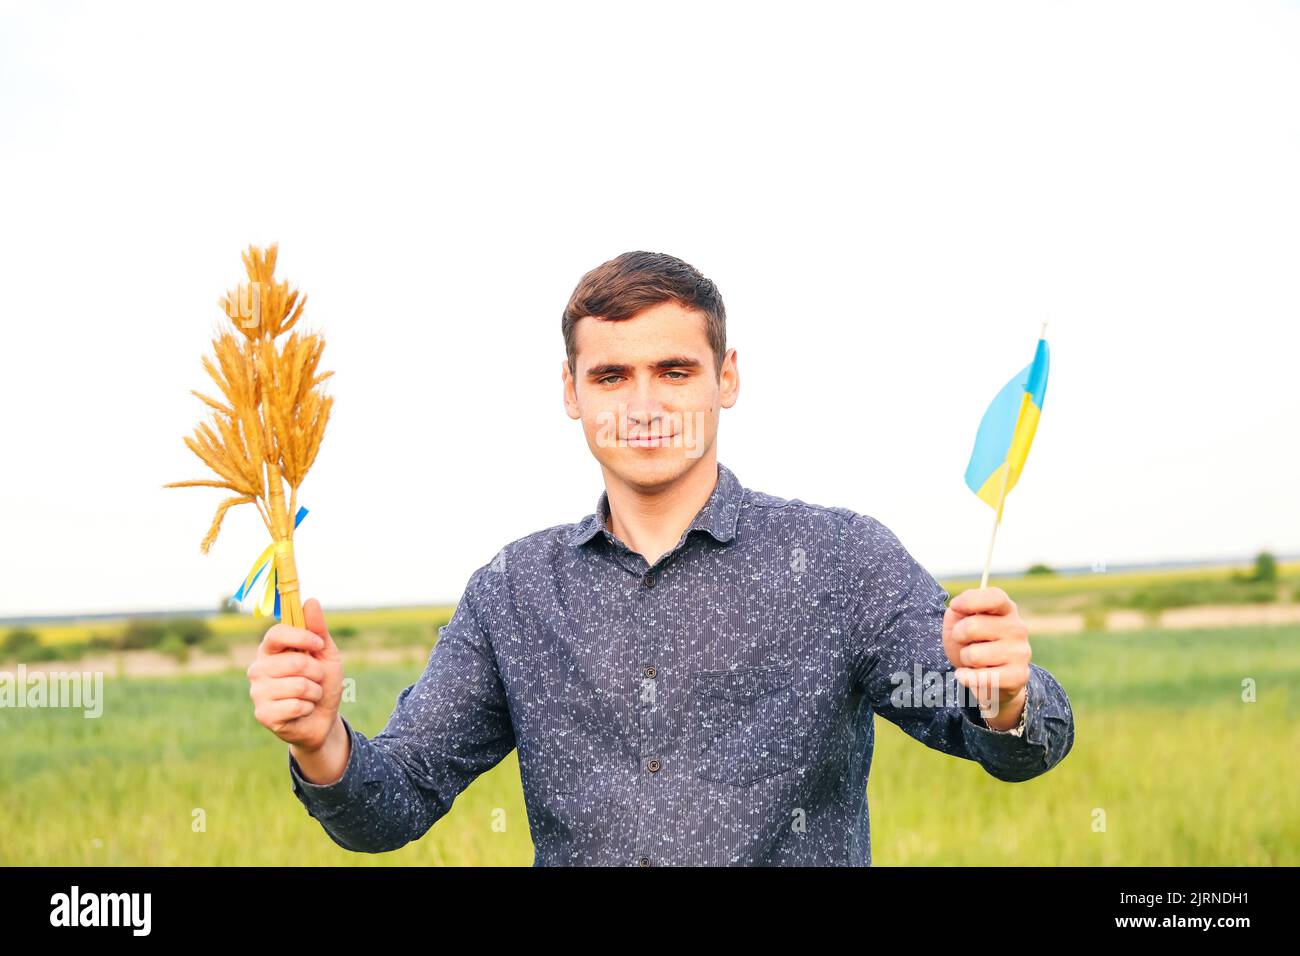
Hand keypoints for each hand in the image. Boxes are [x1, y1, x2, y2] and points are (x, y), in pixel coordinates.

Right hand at [247, 597, 343, 751]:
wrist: (322, 718)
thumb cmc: (322, 682)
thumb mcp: (325, 653)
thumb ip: (318, 629)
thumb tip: (310, 601)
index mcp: (270, 650)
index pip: (275, 633)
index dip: (301, 637)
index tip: (319, 644)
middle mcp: (258, 669)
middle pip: (294, 662)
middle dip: (316, 672)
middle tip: (316, 679)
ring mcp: (257, 692)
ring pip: (298, 685)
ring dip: (315, 691)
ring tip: (310, 695)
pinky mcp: (263, 714)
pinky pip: (295, 706)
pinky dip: (308, 708)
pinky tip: (303, 710)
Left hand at [942, 587, 1029, 729]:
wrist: (987, 678)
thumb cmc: (971, 644)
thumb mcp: (959, 623)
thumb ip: (958, 612)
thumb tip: (957, 608)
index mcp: (1006, 609)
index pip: (994, 597)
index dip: (970, 600)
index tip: (954, 606)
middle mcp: (1018, 628)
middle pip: (973, 627)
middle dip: (958, 636)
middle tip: (964, 642)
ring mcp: (1020, 652)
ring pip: (974, 655)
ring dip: (964, 659)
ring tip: (973, 660)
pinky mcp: (1018, 675)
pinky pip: (982, 678)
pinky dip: (967, 678)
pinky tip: (967, 675)